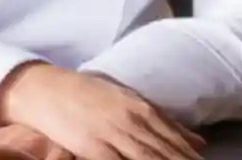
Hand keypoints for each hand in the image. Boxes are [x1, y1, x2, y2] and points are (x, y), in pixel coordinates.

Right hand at [0, 63, 205, 159]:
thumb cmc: (85, 94)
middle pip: (169, 155)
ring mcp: (114, 134)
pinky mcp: (93, 146)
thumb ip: (164, 122)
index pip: (179, 143)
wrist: (42, 87)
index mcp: (144, 109)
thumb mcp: (128, 101)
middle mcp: (134, 121)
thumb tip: (200, 143)